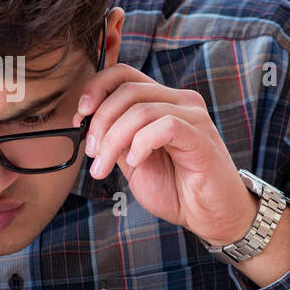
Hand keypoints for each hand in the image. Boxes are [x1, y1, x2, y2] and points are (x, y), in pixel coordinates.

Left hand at [73, 64, 257, 246]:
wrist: (209, 216)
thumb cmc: (175, 188)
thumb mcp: (132, 159)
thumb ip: (114, 137)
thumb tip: (85, 122)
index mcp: (161, 101)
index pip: (124, 74)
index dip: (96, 88)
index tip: (80, 117)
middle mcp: (179, 101)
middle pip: (127, 90)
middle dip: (100, 121)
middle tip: (91, 153)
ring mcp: (193, 117)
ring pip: (141, 110)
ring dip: (113, 140)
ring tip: (103, 167)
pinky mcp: (201, 137)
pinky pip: (164, 126)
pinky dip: (141, 143)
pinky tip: (136, 162)